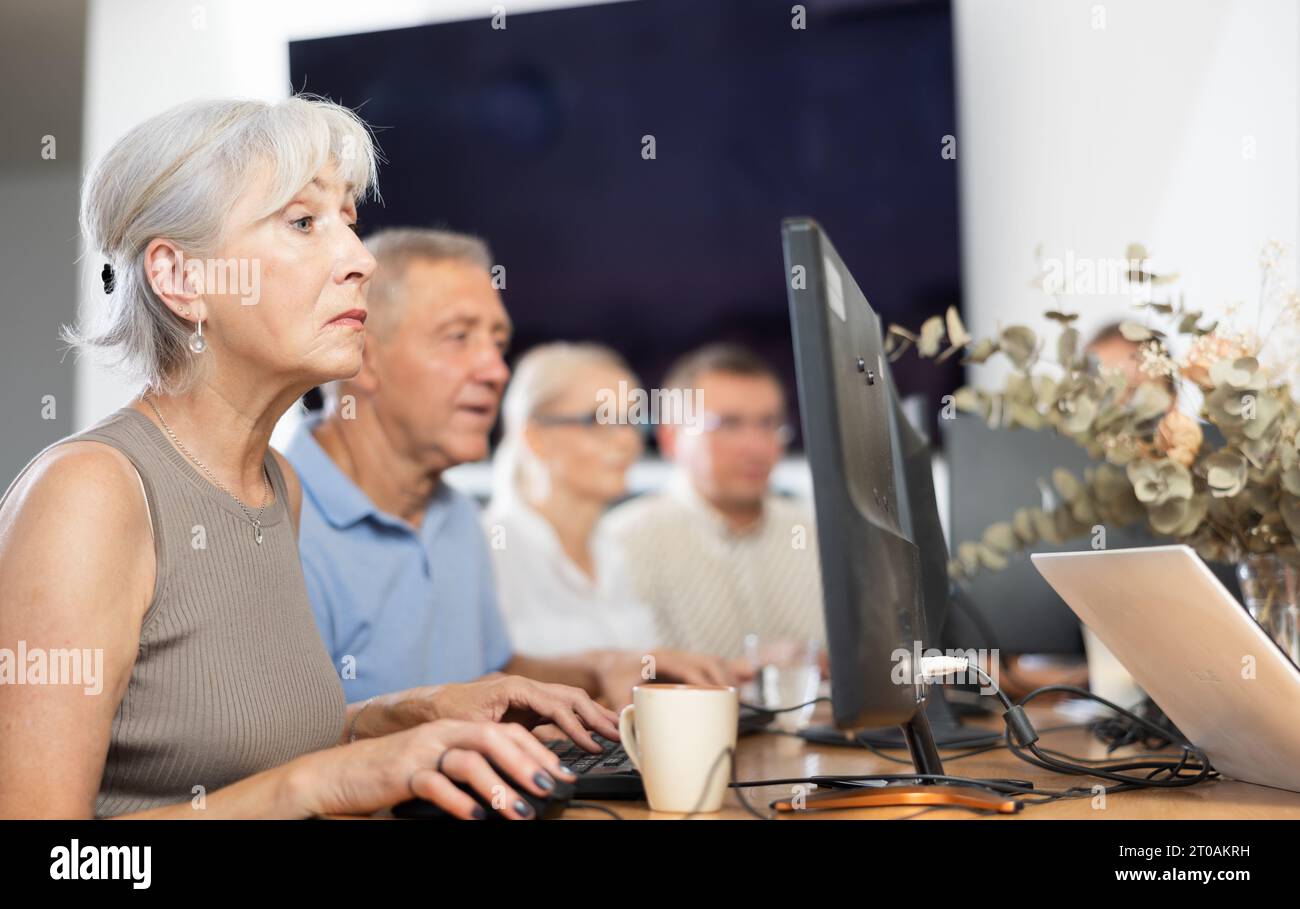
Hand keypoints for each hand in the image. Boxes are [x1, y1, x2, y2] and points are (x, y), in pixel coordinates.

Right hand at [289, 719, 576, 819]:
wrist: (339, 772)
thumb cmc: (395, 772)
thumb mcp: (440, 764)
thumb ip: (475, 768)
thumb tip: (519, 789)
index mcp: (457, 728)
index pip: (507, 731)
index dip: (539, 750)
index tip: (563, 774)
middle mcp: (443, 733)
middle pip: (494, 738)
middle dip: (528, 763)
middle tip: (552, 788)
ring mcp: (422, 751)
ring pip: (468, 760)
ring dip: (499, 786)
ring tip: (521, 812)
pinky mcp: (401, 773)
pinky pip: (434, 784)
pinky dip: (457, 801)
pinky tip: (476, 818)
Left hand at [408, 676, 619, 751]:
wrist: (430, 705)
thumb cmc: (447, 714)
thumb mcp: (470, 728)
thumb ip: (500, 738)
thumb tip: (526, 760)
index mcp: (515, 687)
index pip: (555, 705)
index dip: (576, 726)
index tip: (593, 745)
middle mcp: (526, 687)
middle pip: (570, 697)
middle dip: (596, 716)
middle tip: (618, 734)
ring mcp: (528, 695)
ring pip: (569, 701)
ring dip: (593, 716)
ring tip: (615, 732)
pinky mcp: (528, 706)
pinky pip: (560, 710)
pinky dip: (579, 720)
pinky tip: (592, 734)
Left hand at [590, 649, 743, 709]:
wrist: (611, 663)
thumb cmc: (614, 678)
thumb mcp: (616, 693)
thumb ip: (624, 711)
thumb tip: (636, 733)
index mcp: (657, 657)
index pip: (686, 666)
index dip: (703, 680)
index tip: (716, 695)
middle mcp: (673, 653)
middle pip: (706, 661)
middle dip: (723, 679)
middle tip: (733, 700)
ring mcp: (681, 655)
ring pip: (712, 660)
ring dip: (728, 674)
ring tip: (738, 696)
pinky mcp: (686, 662)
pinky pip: (711, 663)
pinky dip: (727, 670)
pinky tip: (744, 677)